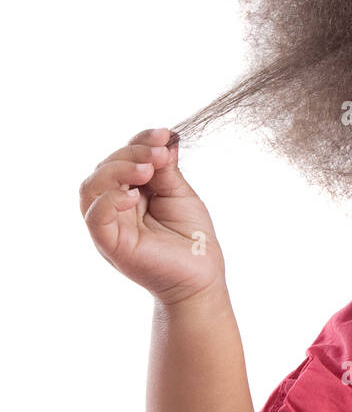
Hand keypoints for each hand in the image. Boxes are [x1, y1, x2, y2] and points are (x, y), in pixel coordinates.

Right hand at [79, 127, 226, 306]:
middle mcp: (114, 206)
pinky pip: (94, 217)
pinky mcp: (109, 243)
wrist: (201, 276)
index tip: (164, 134)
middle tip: (158, 154)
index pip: (122, 157)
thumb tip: (164, 140)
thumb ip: (166, 169)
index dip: (139, 140)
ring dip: (117, 170)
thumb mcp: (180, 194)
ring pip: (91, 187)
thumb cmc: (191, 239)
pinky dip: (109, 200)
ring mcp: (109, 224)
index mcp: (130, 192)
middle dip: (131, 153)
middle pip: (104, 167)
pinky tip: (133, 196)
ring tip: (146, 170)